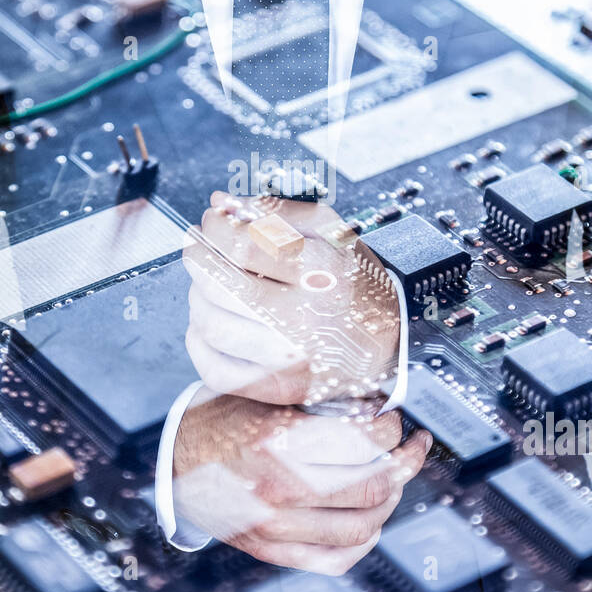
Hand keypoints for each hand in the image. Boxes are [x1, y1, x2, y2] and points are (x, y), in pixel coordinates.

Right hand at [172, 387, 431, 573]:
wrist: (173, 459)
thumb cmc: (220, 419)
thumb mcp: (264, 395)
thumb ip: (315, 401)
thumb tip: (376, 403)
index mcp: (277, 441)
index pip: (364, 442)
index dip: (391, 428)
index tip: (393, 418)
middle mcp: (278, 488)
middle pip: (372, 486)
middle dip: (405, 462)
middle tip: (411, 446)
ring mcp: (275, 526)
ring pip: (363, 526)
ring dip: (391, 499)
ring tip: (394, 478)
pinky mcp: (271, 550)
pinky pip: (336, 559)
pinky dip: (364, 541)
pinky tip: (371, 519)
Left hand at [182, 191, 400, 406]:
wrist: (392, 342)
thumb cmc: (356, 283)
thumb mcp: (331, 233)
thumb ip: (274, 212)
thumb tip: (220, 204)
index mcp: (319, 272)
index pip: (241, 245)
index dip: (213, 229)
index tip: (210, 222)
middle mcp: (303, 318)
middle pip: (218, 286)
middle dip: (198, 260)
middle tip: (200, 251)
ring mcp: (288, 359)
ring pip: (211, 325)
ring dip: (198, 299)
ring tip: (210, 287)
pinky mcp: (277, 388)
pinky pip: (215, 369)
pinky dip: (200, 345)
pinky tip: (211, 325)